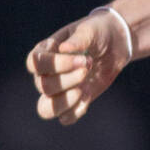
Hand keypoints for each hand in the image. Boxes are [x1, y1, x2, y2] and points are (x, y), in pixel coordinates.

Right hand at [25, 10, 130, 126]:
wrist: (114, 44)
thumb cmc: (97, 33)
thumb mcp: (90, 31)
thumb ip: (78, 40)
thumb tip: (64, 49)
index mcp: (45, 51)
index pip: (35, 63)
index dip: (55, 65)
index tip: (81, 60)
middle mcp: (45, 73)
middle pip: (43, 86)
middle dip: (68, 80)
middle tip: (90, 66)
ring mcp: (57, 90)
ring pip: (45, 108)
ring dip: (65, 102)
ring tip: (84, 90)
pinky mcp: (71, 102)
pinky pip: (65, 117)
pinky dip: (76, 111)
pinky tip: (88, 95)